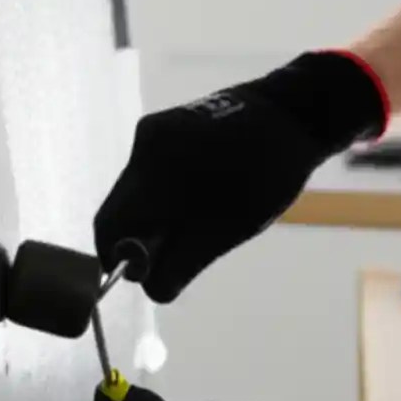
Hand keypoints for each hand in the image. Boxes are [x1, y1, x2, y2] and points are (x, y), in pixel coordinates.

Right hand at [94, 51, 386, 302]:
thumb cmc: (268, 174)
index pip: (108, 225)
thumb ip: (182, 263)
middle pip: (118, 208)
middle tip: (169, 256)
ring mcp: (150, 131)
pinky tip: (196, 192)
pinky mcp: (160, 126)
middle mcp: (143, 147)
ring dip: (152, 214)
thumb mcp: (229, 229)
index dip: (114, 256)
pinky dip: (163, 192)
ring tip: (193, 219)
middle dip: (138, 237)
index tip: (137, 274)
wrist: (291, 111)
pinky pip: (148, 171)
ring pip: (133, 190)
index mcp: (155, 173)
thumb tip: (149, 290)